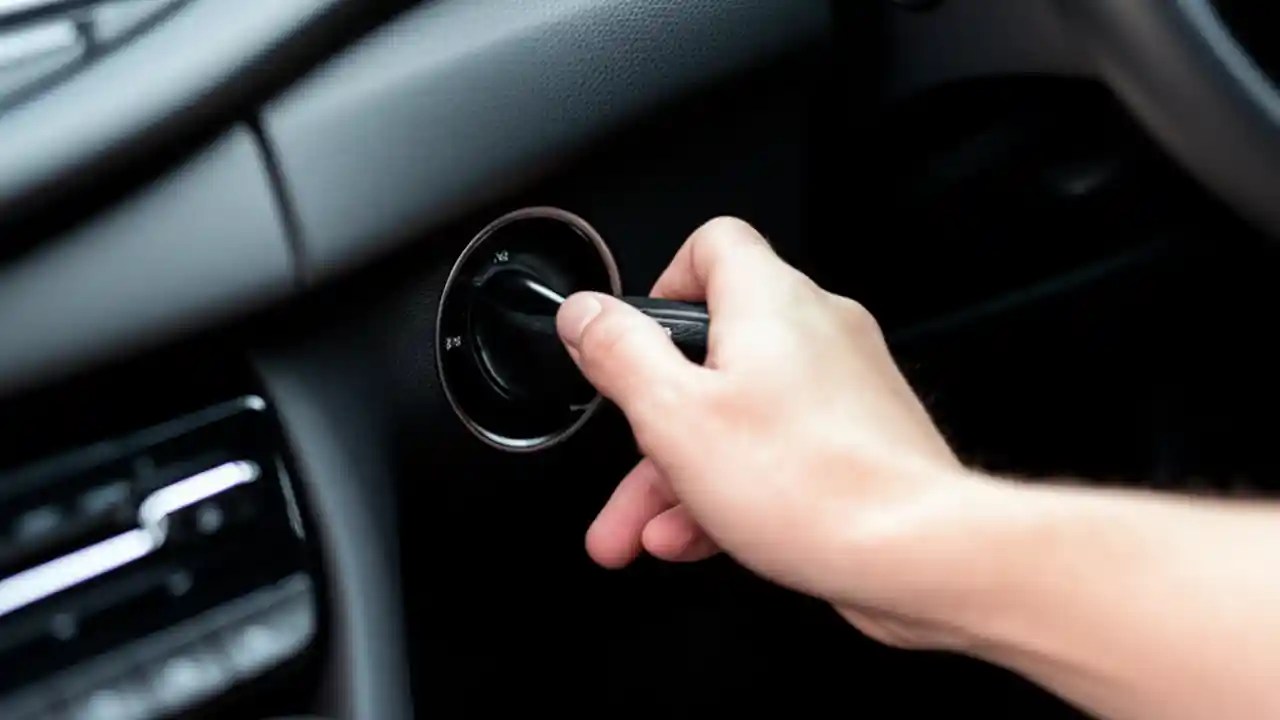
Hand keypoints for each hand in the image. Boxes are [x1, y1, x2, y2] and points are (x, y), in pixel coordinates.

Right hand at [556, 217, 1006, 648]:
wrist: (917, 553)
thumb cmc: (812, 485)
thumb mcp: (675, 414)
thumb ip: (619, 354)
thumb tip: (585, 313)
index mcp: (769, 302)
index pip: (711, 246)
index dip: (661, 286)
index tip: (631, 341)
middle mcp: (813, 330)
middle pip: (710, 353)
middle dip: (652, 422)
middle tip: (621, 472)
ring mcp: (841, 386)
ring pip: (737, 414)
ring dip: (679, 473)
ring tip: (641, 532)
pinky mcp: (857, 438)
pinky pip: (776, 450)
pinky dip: (730, 486)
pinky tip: (696, 538)